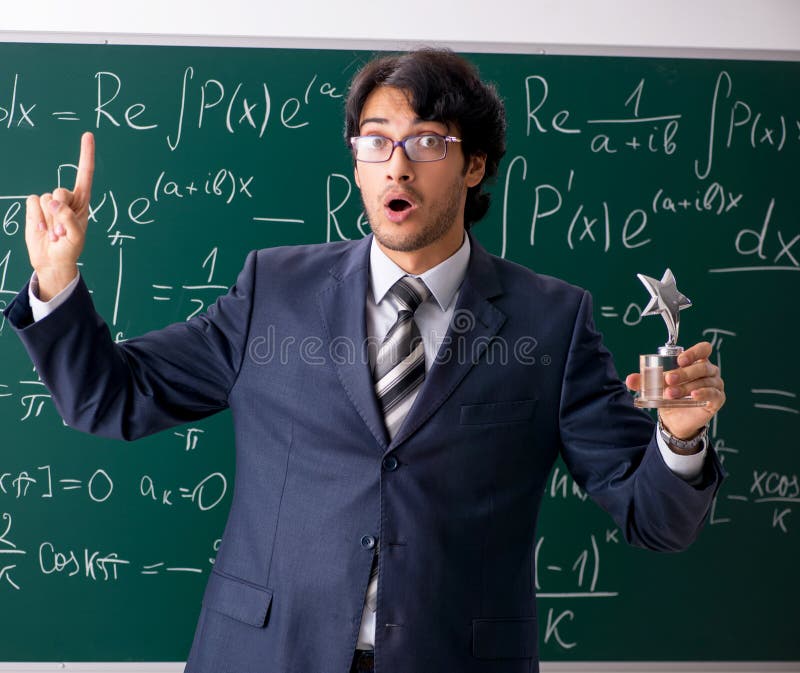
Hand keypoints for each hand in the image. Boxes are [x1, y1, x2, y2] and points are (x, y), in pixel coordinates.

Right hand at [25, 132, 94, 299]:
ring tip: (54, 232)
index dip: (86, 155)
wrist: (52, 260)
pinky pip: (33, 202)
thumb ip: (68, 218)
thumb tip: (54, 201)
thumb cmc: (70, 248)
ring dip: (48, 219)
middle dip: (59, 212)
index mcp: (82, 202)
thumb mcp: (76, 236)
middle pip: (60, 192)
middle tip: (61, 231)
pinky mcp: (35, 207)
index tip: (88, 135)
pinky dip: (36, 217)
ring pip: (45, 199)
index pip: (85, 174)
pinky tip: (42, 228)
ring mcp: (50, 202)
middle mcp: (66, 198)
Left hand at [625, 341, 725, 439]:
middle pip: (701, 367)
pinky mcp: (717, 399)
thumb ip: (643, 381)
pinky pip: (713, 394)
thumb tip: (629, 379)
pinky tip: (693, 395)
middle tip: (668, 379)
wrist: (675, 420)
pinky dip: (703, 393)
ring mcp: (715, 385)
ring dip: (686, 386)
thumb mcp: (655, 386)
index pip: (703, 349)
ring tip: (670, 394)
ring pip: (704, 381)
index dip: (693, 352)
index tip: (679, 360)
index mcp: (696, 362)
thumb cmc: (669, 395)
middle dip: (683, 373)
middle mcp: (708, 371)